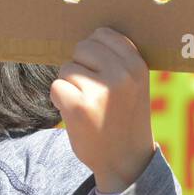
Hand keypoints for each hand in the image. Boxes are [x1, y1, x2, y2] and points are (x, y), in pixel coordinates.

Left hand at [50, 27, 155, 194]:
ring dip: (70, 85)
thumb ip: (117, 59)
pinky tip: (76, 114)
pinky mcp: (78, 106)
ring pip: (67, 68)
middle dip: (81, 67)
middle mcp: (121, 75)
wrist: (126, 161)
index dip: (94, 51)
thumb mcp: (135, 83)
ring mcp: (100, 91)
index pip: (102, 34)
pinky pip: (56, 86)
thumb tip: (84, 33)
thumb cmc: (125, 116)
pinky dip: (60, 100)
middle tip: (93, 92)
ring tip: (88, 106)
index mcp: (137, 65)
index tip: (100, 71)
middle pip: (82, 48)